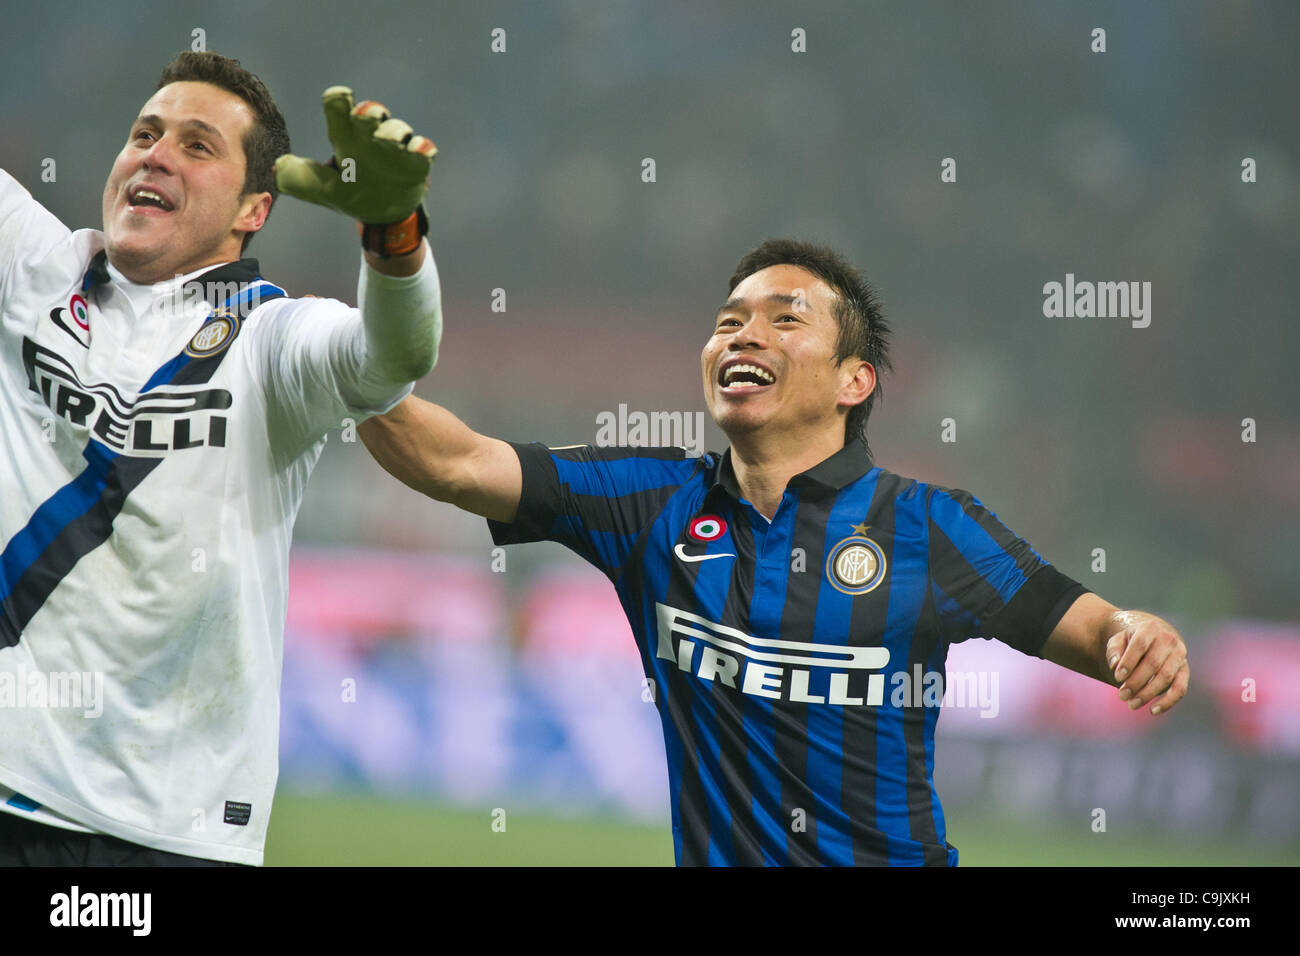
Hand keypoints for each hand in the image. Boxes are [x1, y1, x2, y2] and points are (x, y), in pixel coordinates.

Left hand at [274, 86, 435, 223]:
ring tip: (388, 140)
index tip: (338, 99)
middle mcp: (371, 137)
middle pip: (371, 114)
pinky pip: (423, 151)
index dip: (338, 102)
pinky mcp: (417, 165)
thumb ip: (300, 179)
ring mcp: (396, 150)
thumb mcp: (323, 189)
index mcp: (347, 137)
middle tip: (363, 114)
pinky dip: (423, 148)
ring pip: (398, 130)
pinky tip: (420, 150)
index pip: (339, 110)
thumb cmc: (352, 191)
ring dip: (394, 131)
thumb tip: (277, 167)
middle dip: (369, 111)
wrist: (381, 214)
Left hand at [1104, 610, 1188, 715]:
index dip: (1129, 662)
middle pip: (1153, 663)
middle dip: (1136, 682)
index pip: (1140, 645)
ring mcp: (1179, 656)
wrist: (1153, 639)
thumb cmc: (1130, 642)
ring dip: (1148, 693)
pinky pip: (1180, 688)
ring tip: (1131, 705)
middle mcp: (1169, 640)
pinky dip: (1168, 702)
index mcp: (1150, 628)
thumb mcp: (1118, 640)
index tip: (1117, 678)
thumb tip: (1114, 664)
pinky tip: (1153, 711)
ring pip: (1166, 677)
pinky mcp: (1185, 671)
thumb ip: (1114, 650)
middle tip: (1121, 696)